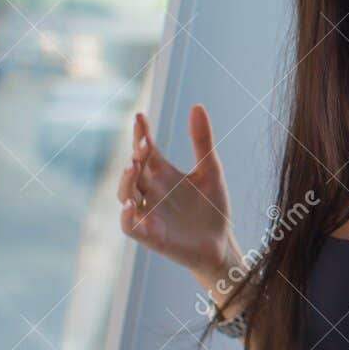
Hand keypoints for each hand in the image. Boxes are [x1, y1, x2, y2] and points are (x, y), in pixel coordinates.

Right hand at [118, 104, 235, 283]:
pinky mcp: (151, 235)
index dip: (140, 133)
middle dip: (136, 156)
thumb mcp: (211, 170)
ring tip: (133, 166)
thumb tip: (197, 105)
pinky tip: (130, 204)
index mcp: (162, 174)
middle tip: (144, 143)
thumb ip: (202, 141)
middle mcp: (150, 191)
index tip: (140, 116)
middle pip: (134, 170)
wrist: (222, 244)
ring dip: (126, 181)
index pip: (145, 150)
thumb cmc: (213, 208)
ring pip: (125, 195)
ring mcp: (148, 213)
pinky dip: (127, 216)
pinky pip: (130, 226)